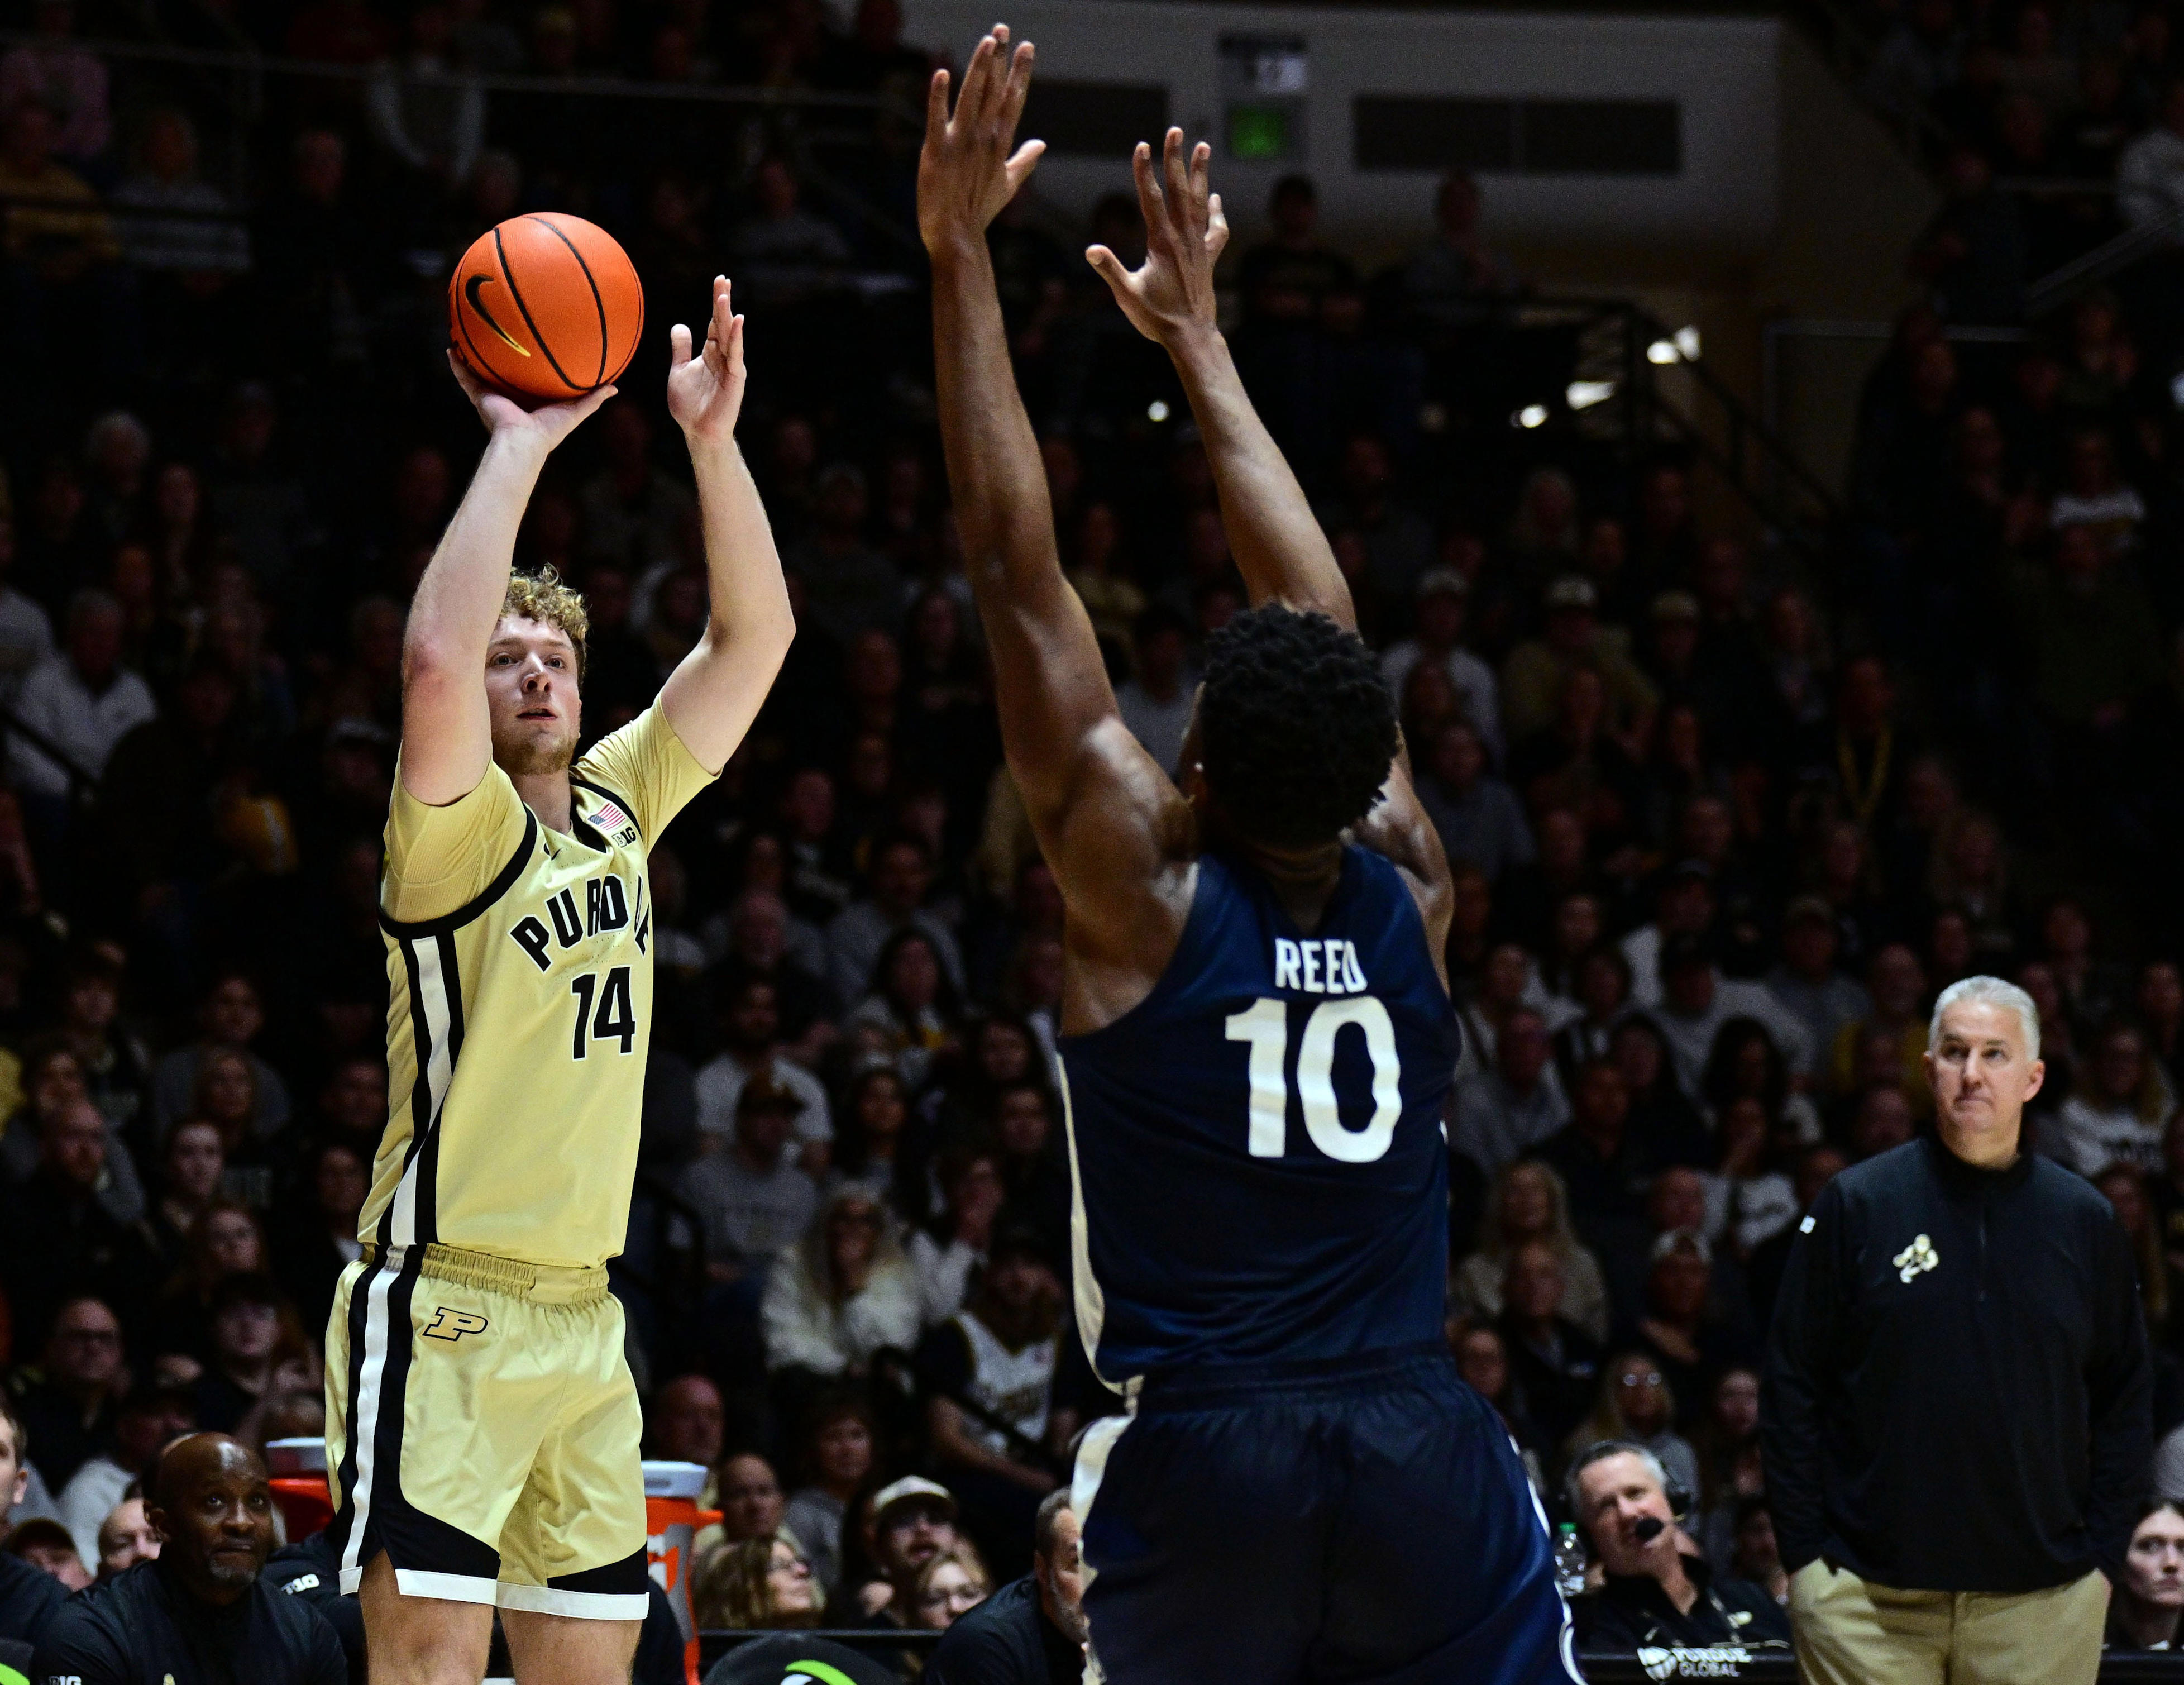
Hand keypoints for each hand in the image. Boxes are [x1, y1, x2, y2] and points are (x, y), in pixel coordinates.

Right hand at [447, 350, 613, 452]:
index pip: (530, 378)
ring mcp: (493, 395)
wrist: (523, 442)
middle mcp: (510, 395)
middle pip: (504, 371)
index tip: (529, 346)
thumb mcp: (576, 412)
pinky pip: (465, 377)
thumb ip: (594, 400)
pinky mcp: (480, 396)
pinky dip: (457, 365)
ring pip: (480, 371)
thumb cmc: (550, 431)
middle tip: (499, 333)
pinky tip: (450, 349)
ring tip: (466, 334)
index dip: (529, 364)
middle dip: (500, 356)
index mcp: (531, 398)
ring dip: (474, 355)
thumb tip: (615, 387)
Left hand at [668, 276, 746, 444]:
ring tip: (724, 295)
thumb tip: (680, 325)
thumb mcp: (679, 370)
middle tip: (723, 279)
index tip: (719, 281)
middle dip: (722, 301)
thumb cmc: (690, 405)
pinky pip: (735, 355)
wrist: (698, 431)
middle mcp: (722, 356)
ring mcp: (730, 367)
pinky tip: (737, 322)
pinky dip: (736, 338)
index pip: (713, 322)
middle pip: (722, 323)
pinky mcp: (735, 379)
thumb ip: (681, 348)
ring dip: (727, 315)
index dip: (716, 302)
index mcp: (710, 352)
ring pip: (729, 336)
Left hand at [918, 25, 1043, 256]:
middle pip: (994, 90)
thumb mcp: (1008, 185)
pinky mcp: (936, 150)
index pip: (1013, 99)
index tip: (1026, 47)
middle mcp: (984, 138)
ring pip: (971, 97)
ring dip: (979, 68)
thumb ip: (1024, 161)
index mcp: (1000, 143)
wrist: (956, 234)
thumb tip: (1041, 144)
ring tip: (987, 40)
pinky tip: (941, 73)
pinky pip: (937, 118)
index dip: (1019, 72)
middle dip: (1000, 58)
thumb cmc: (980, 210)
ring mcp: (960, 143)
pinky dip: (938, 96)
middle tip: (1003, 28)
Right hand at [1088, 128, 1229, 345]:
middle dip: (1176, 159)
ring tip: (1203, 147)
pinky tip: (1215, 198)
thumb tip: (1091, 249)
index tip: (1142, 146)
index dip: (1145, 171)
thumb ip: (1109, 269)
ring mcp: (1198, 247)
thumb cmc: (1157, 318)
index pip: (1151, 199)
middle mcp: (1183, 239)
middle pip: (1179, 190)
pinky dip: (1216, 212)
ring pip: (1200, 202)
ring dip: (1200, 173)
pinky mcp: (1208, 259)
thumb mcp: (1127, 295)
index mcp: (1161, 243)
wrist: (1192, 337)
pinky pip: (1215, 230)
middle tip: (1176, 130)